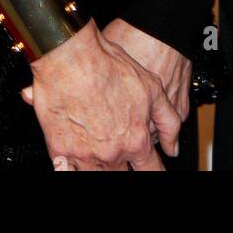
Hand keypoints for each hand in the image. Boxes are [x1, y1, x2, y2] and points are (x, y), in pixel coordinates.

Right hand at [19, 18, 178, 170]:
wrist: (71, 58)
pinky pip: (67, 169)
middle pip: (121, 175)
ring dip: (100, 166)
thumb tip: (173, 146)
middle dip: (124, 166)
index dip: (153, 170)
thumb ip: (168, 121)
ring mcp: (84, 155)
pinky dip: (73, 165)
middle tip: (120, 146)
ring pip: (95, 175)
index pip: (151, 170)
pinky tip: (76, 153)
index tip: (150, 166)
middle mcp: (111, 153)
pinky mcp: (60, 150)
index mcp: (135, 140)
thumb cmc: (108, 67)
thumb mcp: (152, 88)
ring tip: (99, 148)